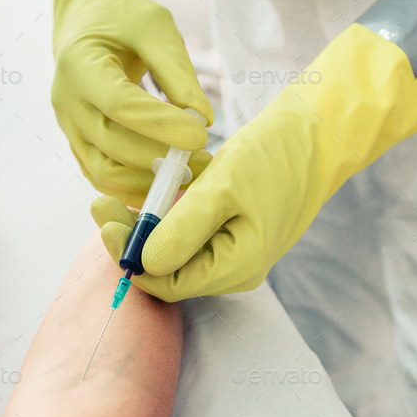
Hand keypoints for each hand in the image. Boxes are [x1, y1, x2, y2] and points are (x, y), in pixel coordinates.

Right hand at [52, 0, 212, 207]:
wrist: (85, 21)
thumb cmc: (122, 18)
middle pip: (113, 146)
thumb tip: (202, 120)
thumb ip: (178, 71)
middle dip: (162, 158)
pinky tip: (167, 181)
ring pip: (106, 174)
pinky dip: (136, 189)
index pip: (121, 106)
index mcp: (80, 65)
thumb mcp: (155, 26)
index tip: (201, 135)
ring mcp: (70, 131)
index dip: (162, 126)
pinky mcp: (78, 147)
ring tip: (189, 173)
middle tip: (203, 158)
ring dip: (150, 181)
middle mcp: (67, 103)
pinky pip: (104, 180)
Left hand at [92, 24, 416, 299]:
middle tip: (99, 204)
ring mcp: (231, 250)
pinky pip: (186, 233)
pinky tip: (146, 193)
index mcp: (235, 267)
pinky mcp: (229, 229)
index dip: (131, 259)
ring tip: (112, 198)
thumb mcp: (222, 189)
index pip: (168, 284)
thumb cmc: (276, 157)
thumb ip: (182, 230)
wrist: (317, 133)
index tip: (105, 224)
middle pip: (167, 269)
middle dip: (130, 241)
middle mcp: (231, 267)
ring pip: (173, 250)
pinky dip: (163, 216)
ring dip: (142, 226)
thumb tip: (144, 263)